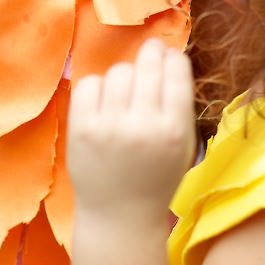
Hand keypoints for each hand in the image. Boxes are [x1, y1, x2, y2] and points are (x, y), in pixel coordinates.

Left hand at [68, 40, 195, 223]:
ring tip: (125, 91)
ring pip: (118, 72)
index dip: (172, 58)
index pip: (176, 75)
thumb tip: (169, 58)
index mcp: (174, 130)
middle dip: (151, 53)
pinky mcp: (81, 129)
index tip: (169, 53)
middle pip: (146, 67)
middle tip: (151, 49)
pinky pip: (90, 85)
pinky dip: (98, 87)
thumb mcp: (182, 147)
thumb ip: (178, 107)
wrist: (118, 216)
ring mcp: (109, 126)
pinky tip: (103, 100)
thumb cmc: (155, 179)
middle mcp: (142, 125)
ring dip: (124, 75)